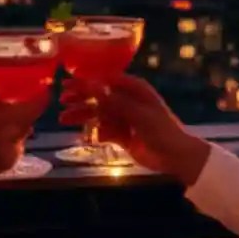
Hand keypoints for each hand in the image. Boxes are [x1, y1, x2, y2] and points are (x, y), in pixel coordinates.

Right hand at [59, 75, 209, 185]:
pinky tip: (87, 136)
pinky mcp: (123, 134)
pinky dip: (96, 132)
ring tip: (63, 120)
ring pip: (98, 113)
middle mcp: (127, 100)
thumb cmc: (162, 130)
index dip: (85, 81)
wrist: (177, 157)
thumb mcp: (137, 113)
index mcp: (134, 89)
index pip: (105, 80)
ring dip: (82, 116)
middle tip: (61, 101)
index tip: (67, 84)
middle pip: (98, 96)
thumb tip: (91, 84)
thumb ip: (113, 100)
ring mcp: (124, 118)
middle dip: (80, 98)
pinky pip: (104, 130)